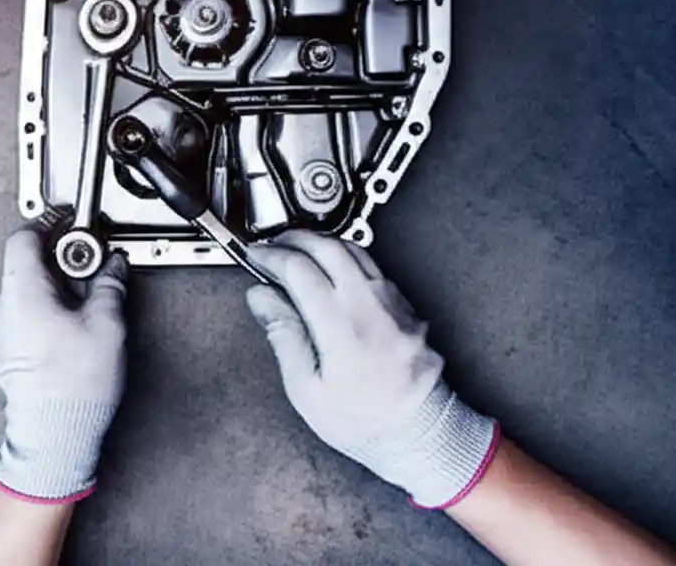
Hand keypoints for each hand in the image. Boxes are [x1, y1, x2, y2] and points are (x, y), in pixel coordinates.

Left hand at [0, 229, 128, 502]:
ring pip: (28, 287)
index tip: (68, 220)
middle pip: (25, 261)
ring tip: (88, 290)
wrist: (54, 435)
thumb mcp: (106, 327)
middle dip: (59, 253)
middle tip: (89, 257)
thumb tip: (114, 268)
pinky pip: (28, 312)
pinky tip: (76, 317)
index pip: (23, 237)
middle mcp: (7, 309)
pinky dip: (51, 303)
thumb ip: (109, 288)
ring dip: (57, 280)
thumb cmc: (72, 388)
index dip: (47, 222)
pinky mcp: (13, 350)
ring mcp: (7, 330)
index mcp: (23, 293)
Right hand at [247, 231, 498, 508]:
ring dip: (321, 243)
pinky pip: (373, 268)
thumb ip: (284, 336)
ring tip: (298, 252)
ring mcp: (393, 304)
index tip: (255, 257)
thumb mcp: (307, 390)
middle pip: (328, 248)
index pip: (300, 270)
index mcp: (342, 328)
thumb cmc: (362, 423)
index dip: (271, 257)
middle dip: (293, 239)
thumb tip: (262, 297)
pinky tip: (331, 271)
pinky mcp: (406, 307)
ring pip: (354, 251)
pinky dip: (345, 259)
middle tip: (272, 247)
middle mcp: (371, 307)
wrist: (419, 435)